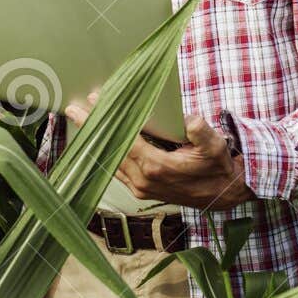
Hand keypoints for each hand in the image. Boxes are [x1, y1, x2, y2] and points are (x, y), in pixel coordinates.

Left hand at [63, 89, 252, 209]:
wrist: (224, 194)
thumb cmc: (218, 166)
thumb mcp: (216, 147)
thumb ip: (202, 133)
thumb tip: (190, 120)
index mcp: (157, 166)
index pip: (124, 139)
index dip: (107, 120)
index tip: (92, 103)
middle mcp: (143, 179)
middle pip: (111, 150)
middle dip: (92, 129)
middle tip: (74, 109)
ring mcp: (141, 187)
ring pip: (110, 162)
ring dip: (96, 143)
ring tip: (81, 122)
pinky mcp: (142, 190)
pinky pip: (117, 171)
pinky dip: (106, 155)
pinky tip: (98, 143)